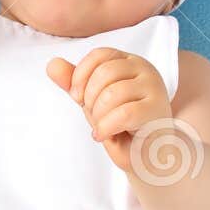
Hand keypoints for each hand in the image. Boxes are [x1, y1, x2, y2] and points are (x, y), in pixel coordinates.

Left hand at [46, 47, 171, 173]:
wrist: (144, 155)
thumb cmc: (119, 124)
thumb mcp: (91, 100)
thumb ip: (72, 82)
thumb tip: (52, 64)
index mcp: (128, 61)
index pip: (99, 55)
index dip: (81, 75)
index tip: (76, 97)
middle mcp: (145, 69)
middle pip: (105, 72)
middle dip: (89, 98)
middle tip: (94, 115)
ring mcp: (154, 89)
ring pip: (113, 93)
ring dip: (98, 116)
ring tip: (102, 127)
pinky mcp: (158, 111)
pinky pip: (124, 113)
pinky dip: (106, 127)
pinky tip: (102, 136)